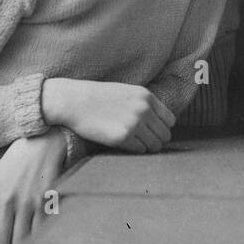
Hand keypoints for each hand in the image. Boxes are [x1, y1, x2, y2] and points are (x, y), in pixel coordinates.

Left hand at [0, 127, 67, 243]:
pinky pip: (39, 232)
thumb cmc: (14, 164)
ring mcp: (28, 202)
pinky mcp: (47, 202)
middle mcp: (8, 200)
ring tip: (19, 243)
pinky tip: (34, 233)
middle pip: (2, 242)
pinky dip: (36, 238)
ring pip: (21, 241)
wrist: (41, 143)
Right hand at [42, 79, 174, 152]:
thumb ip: (144, 105)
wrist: (74, 101)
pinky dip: (134, 150)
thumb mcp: (127, 92)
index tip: (151, 131)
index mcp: (147, 97)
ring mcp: (135, 123)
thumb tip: (160, 124)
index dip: (161, 128)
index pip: (170, 120)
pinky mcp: (123, 137)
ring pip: (155, 145)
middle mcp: (144, 109)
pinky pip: (140, 150)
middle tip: (141, 140)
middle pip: (165, 135)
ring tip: (132, 142)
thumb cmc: (98, 98)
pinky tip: (122, 143)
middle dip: (155, 140)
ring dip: (146, 147)